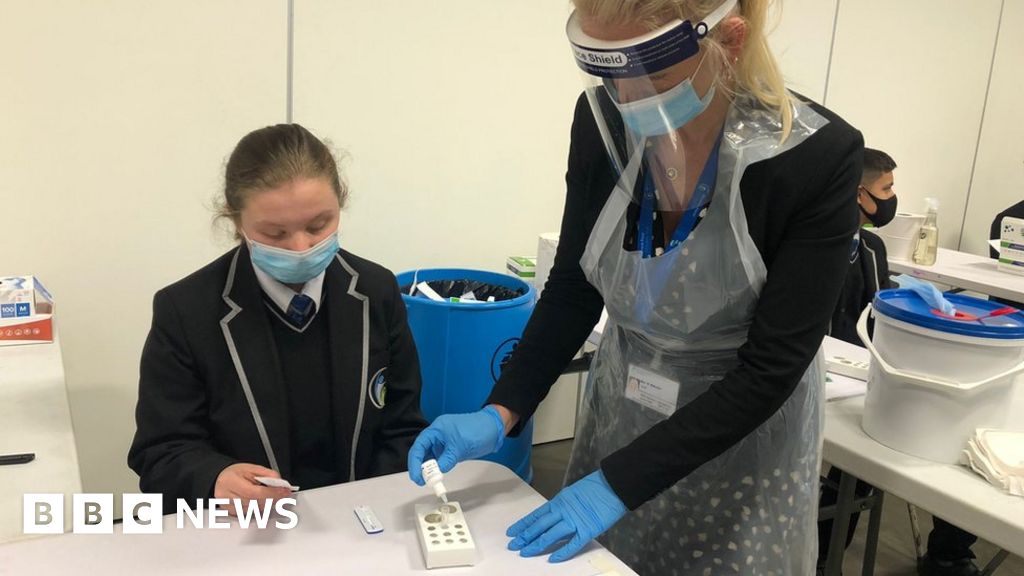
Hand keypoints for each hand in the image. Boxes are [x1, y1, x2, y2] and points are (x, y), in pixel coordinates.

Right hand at [213, 463, 291, 515]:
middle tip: (283, 493)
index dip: (271, 493)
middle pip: (254, 503)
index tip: (284, 491)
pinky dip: (259, 507)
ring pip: (254, 510)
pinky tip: (261, 500)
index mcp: (230, 482)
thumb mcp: (251, 468)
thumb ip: (267, 474)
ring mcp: (228, 507)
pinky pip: (251, 513)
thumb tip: (279, 482)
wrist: (222, 480)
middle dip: (272, 498)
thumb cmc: (235, 474)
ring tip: (271, 494)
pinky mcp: (232, 514)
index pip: (253, 492)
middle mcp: (226, 497)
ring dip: (267, 503)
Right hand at [407, 405, 505, 484]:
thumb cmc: (478, 431)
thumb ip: (447, 460)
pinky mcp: (451, 448)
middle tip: (421, 481)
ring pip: (431, 456)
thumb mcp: (460, 447)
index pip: (419, 445)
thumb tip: (436, 473)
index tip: (417, 476)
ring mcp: (444, 442)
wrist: (494, 428)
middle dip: (420, 466)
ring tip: (430, 480)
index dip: (415, 461)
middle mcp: (438, 435)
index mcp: (437, 429)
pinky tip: (437, 475)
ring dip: (428, 468)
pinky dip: (437, 467)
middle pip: (422, 451)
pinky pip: (440, 458)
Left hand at [506, 470, 626, 561]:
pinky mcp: (588, 530)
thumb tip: (554, 516)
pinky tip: (552, 559)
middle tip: (513, 545)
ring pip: (551, 535)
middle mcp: (563, 511)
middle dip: (525, 536)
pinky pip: (573, 544)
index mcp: (559, 501)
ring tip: (525, 552)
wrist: (614, 484)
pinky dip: (563, 552)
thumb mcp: (573, 493)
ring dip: (537, 544)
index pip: (536, 515)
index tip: (512, 532)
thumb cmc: (596, 487)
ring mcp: (575, 521)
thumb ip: (563, 506)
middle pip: (540, 526)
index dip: (523, 524)